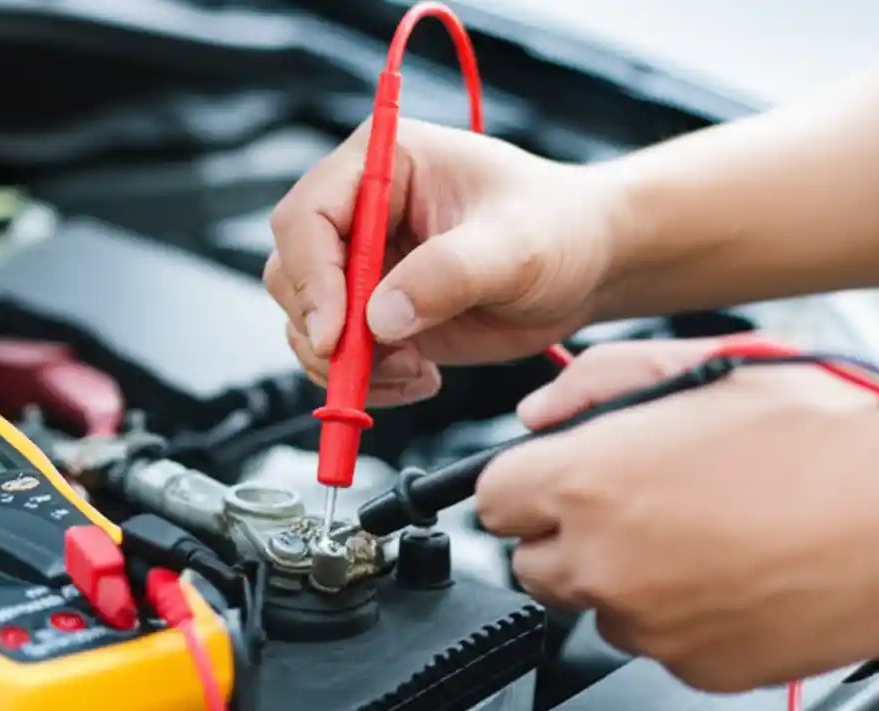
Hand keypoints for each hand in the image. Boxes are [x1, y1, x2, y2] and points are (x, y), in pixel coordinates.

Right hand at [265, 118, 627, 406]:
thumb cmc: (559, 229)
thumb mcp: (516, 246)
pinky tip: (420, 378)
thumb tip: (379, 319)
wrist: (587, 264)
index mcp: (382, 162)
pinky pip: (337, 354)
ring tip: (415, 371)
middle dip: (325, 327)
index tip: (338, 334)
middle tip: (378, 362)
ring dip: (346, 362)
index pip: (307, 216)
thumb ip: (449, 274)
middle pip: (291, 271)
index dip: (312, 277)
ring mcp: (363, 264)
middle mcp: (358, 210)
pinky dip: (364, 379)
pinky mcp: (374, 312)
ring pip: (306, 320)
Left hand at [477, 340, 878, 691]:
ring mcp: (644, 623)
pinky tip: (725, 568)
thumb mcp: (698, 368)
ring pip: (589, 603)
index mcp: (585, 482)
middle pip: (529, 560)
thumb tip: (538, 412)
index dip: (523, 483)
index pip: (489, 499)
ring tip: (692, 530)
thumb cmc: (820, 436)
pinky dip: (671, 611)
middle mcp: (599, 561)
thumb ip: (596, 383)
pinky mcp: (689, 667)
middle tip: (629, 501)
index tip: (553, 479)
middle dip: (563, 531)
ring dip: (618, 573)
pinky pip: (650, 638)